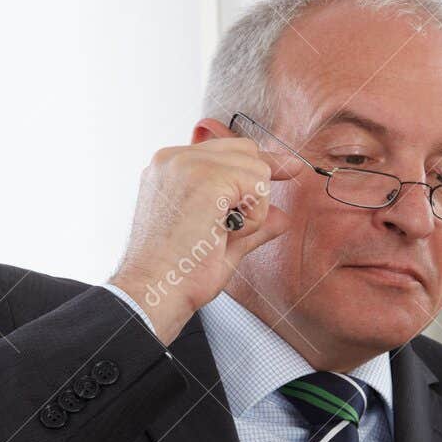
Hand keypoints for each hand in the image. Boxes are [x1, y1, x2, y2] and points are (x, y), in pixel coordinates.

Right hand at [108, 121, 299, 341]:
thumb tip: (283, 217)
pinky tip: (223, 233)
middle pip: (245, 150)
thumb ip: (251, 223)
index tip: (288, 168)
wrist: (154, 291)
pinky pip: (258, 187)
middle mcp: (175, 158)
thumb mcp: (219, 242)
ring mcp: (189, 163)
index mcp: (169, 168)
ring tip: (218, 234)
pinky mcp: (207, 178)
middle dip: (255, 187)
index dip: (256, 166)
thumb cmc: (177, 274)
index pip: (227, 149)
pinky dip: (252, 218)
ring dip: (251, 209)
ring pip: (256, 169)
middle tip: (234, 224)